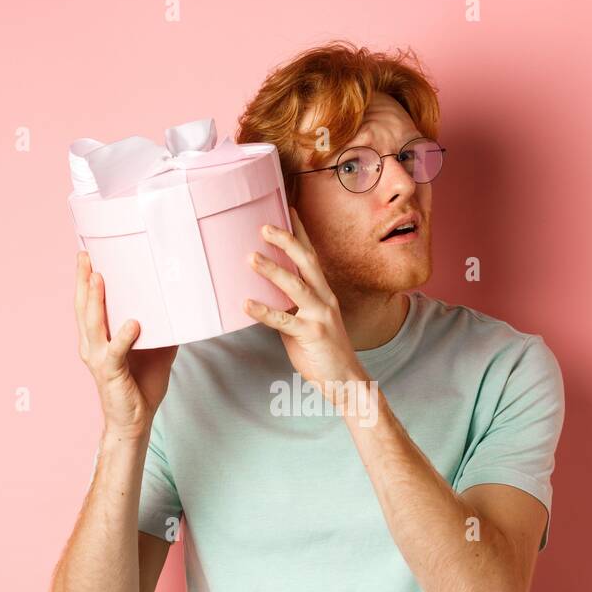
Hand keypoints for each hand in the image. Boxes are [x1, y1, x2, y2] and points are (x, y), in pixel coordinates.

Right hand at [74, 251, 176, 437]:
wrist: (135, 421)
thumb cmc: (141, 386)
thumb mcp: (157, 351)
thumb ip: (164, 329)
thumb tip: (182, 307)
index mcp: (98, 338)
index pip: (88, 304)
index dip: (84, 280)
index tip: (86, 254)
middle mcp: (92, 346)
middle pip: (83, 308)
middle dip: (82, 280)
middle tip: (85, 255)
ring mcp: (98, 359)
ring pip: (93, 324)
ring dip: (95, 300)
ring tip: (99, 277)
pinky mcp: (110, 373)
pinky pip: (115, 352)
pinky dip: (123, 337)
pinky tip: (132, 323)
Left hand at [244, 207, 368, 405]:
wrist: (345, 380)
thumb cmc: (321, 351)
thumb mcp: (306, 321)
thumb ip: (289, 306)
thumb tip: (262, 293)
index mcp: (324, 293)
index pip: (312, 256)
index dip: (301, 233)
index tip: (288, 210)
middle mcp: (325, 299)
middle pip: (306, 262)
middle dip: (286, 242)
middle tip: (264, 227)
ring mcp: (320, 316)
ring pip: (296, 286)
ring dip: (272, 270)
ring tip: (251, 258)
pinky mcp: (311, 335)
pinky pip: (284, 321)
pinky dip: (264, 311)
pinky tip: (246, 304)